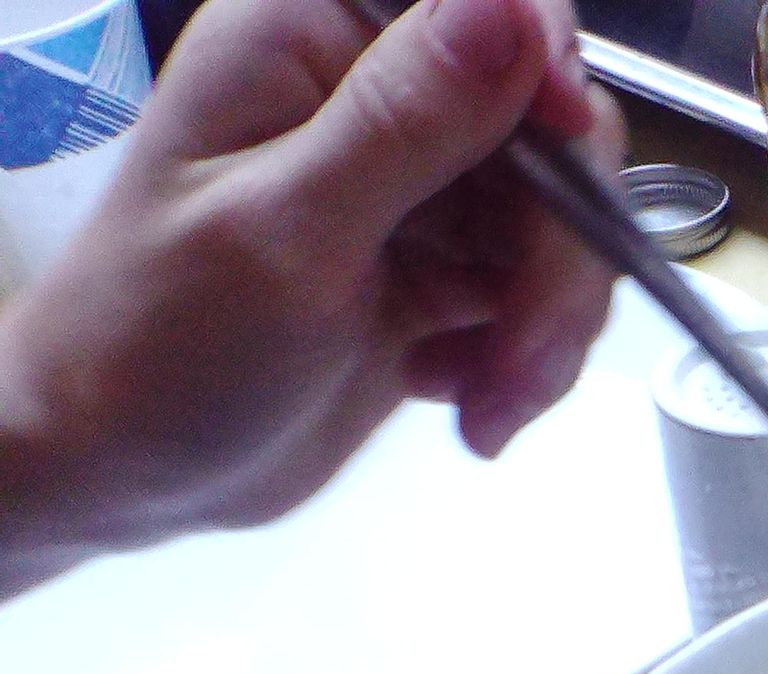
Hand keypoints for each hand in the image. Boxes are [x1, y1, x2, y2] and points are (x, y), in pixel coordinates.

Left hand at [0, 0, 624, 583]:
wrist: (132, 468)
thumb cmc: (162, 343)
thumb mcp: (287, 230)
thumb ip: (403, 121)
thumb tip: (513, 12)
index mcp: (310, 38)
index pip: (476, 3)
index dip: (544, 67)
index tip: (569, 156)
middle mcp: (372, 98)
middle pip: (549, 131)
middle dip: (559, 253)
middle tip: (524, 360)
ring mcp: (416, 188)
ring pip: (561, 224)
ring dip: (548, 326)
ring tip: (490, 405)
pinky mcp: (442, 271)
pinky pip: (537, 293)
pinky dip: (524, 360)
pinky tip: (467, 403)